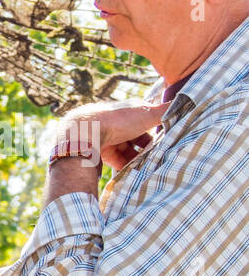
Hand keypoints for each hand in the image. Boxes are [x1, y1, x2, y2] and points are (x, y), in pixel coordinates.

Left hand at [50, 100, 169, 169]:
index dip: (160, 131)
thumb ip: (166, 111)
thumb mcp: (147, 113)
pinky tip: (138, 174)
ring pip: (131, 151)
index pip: (150, 122)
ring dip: (141, 159)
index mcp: (131, 112)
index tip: (172, 141)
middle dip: (151, 148)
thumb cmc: (118, 119)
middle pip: (141, 139)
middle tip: (164, 158)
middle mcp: (121, 124)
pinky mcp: (103, 152)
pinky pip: (119, 162)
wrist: (86, 133)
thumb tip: (188, 101)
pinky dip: (128, 167)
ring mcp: (112, 138)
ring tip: (153, 168)